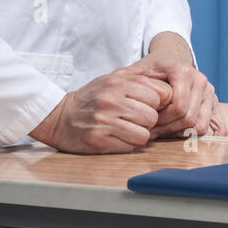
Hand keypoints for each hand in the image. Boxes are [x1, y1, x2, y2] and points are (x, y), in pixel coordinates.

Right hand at [29, 67, 171, 152]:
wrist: (59, 117)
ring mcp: (105, 121)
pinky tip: (119, 138)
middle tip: (137, 120)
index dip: (157, 103)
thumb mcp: (112, 80)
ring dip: (140, 135)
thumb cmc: (91, 98)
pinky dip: (129, 144)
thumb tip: (168, 92)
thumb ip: (138, 82)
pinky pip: (130, 147)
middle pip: (152, 116)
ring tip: (128, 129)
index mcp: (118, 82)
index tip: (149, 106)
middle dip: (149, 121)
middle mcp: (112, 100)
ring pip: (144, 135)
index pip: (158, 94)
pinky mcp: (99, 141)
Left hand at [127, 35, 222, 138]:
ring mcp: (210, 92)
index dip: (162, 121)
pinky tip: (184, 135)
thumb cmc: (152, 68)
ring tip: (165, 131)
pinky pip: (217, 127)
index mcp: (183, 71)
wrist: (172, 59)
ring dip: (182, 133)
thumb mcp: (137, 70)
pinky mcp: (216, 102)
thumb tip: (112, 86)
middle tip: (153, 131)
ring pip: (201, 125)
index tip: (148, 123)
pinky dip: (202, 136)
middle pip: (189, 118)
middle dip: (169, 129)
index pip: (178, 107)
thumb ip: (125, 78)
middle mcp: (201, 80)